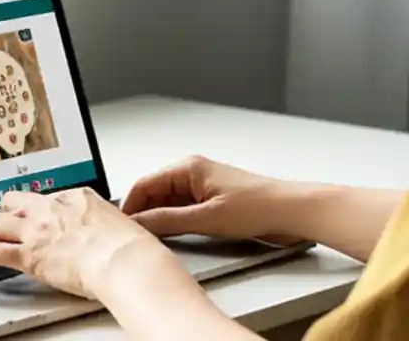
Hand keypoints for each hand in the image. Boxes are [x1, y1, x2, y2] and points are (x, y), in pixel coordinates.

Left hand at [0, 187, 175, 299]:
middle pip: (14, 201)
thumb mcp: (117, 222)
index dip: (39, 211)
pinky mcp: (28, 255)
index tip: (38, 218)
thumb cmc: (127, 246)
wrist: (123, 260)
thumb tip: (107, 227)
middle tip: (13, 226)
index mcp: (75, 197)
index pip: (45, 197)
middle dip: (9, 214)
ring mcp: (36, 231)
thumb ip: (102, 222)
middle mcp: (50, 208)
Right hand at [121, 156, 303, 245]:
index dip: (129, 206)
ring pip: (166, 204)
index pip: (145, 184)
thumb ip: (169, 221)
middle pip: (153, 194)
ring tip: (147, 239)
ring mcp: (201, 189)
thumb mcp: (207, 218)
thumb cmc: (258, 206)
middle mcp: (192, 174)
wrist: (290, 211)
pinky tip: (169, 237)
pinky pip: (180, 211)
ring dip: (157, 219)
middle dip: (141, 213)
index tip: (119, 226)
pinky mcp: (210, 203)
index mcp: (188, 168)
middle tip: (129, 236)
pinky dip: (172, 223)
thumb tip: (141, 224)